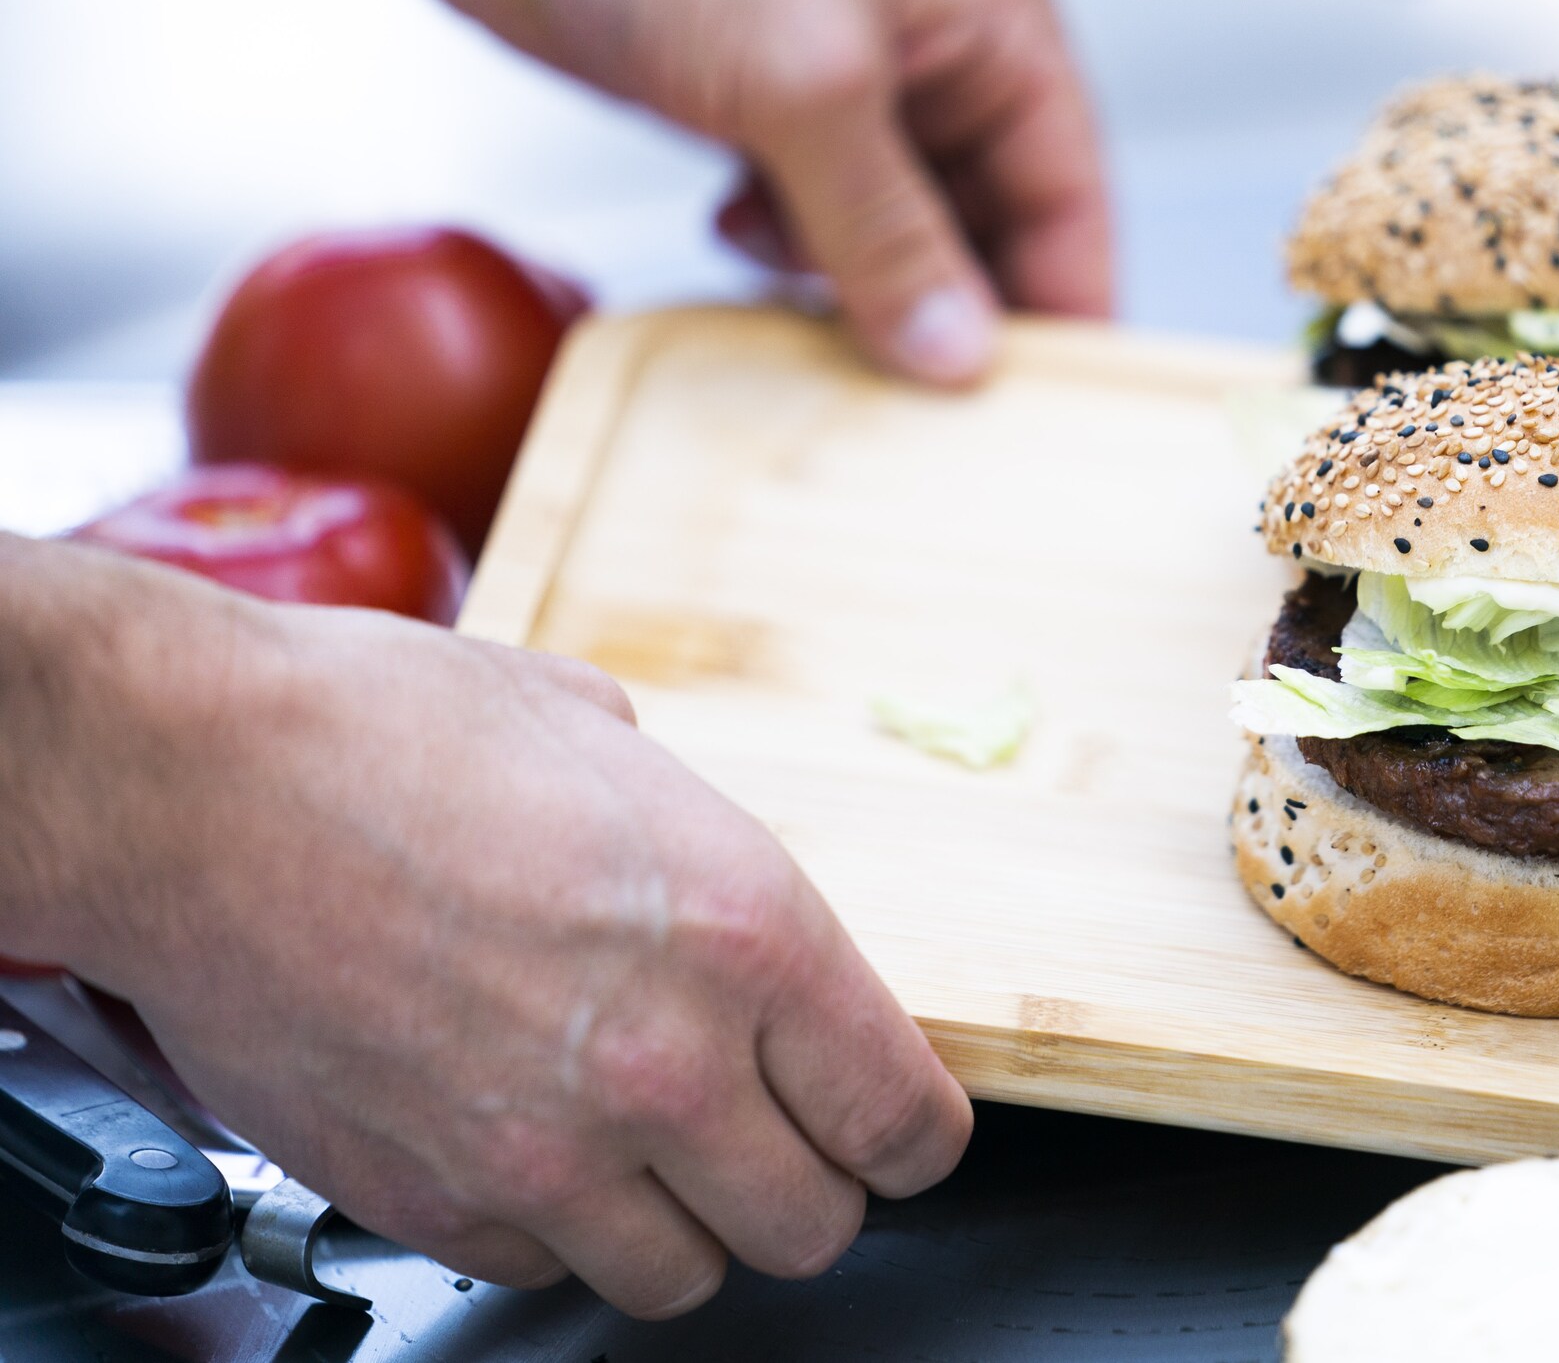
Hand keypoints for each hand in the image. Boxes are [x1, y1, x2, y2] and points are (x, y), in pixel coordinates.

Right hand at [0, 538, 971, 1316]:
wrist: (196, 785)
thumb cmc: (391, 732)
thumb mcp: (616, 744)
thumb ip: (706, 852)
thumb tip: (733, 902)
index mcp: (748, 935)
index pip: (904, 1121)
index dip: (909, 1132)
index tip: (891, 1123)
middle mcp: (668, 1065)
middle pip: (814, 1228)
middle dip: (806, 1182)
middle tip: (769, 1131)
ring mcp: (547, 1154)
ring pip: (688, 1278)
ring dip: (685, 1222)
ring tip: (646, 1147)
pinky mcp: (436, 1202)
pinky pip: (548, 1272)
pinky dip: (556, 1229)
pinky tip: (529, 1140)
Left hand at [385, 0, 1113, 385]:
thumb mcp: (805, 86)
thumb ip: (889, 233)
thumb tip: (953, 344)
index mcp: (989, 10)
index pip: (1071, 189)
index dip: (1066, 302)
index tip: (1045, 401)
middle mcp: (928, 41)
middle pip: (985, 220)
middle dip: (950, 306)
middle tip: (922, 396)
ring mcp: (837, 70)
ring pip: (891, 226)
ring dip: (859, 285)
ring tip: (820, 316)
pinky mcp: (755, 96)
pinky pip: (809, 212)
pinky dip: (785, 251)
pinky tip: (743, 245)